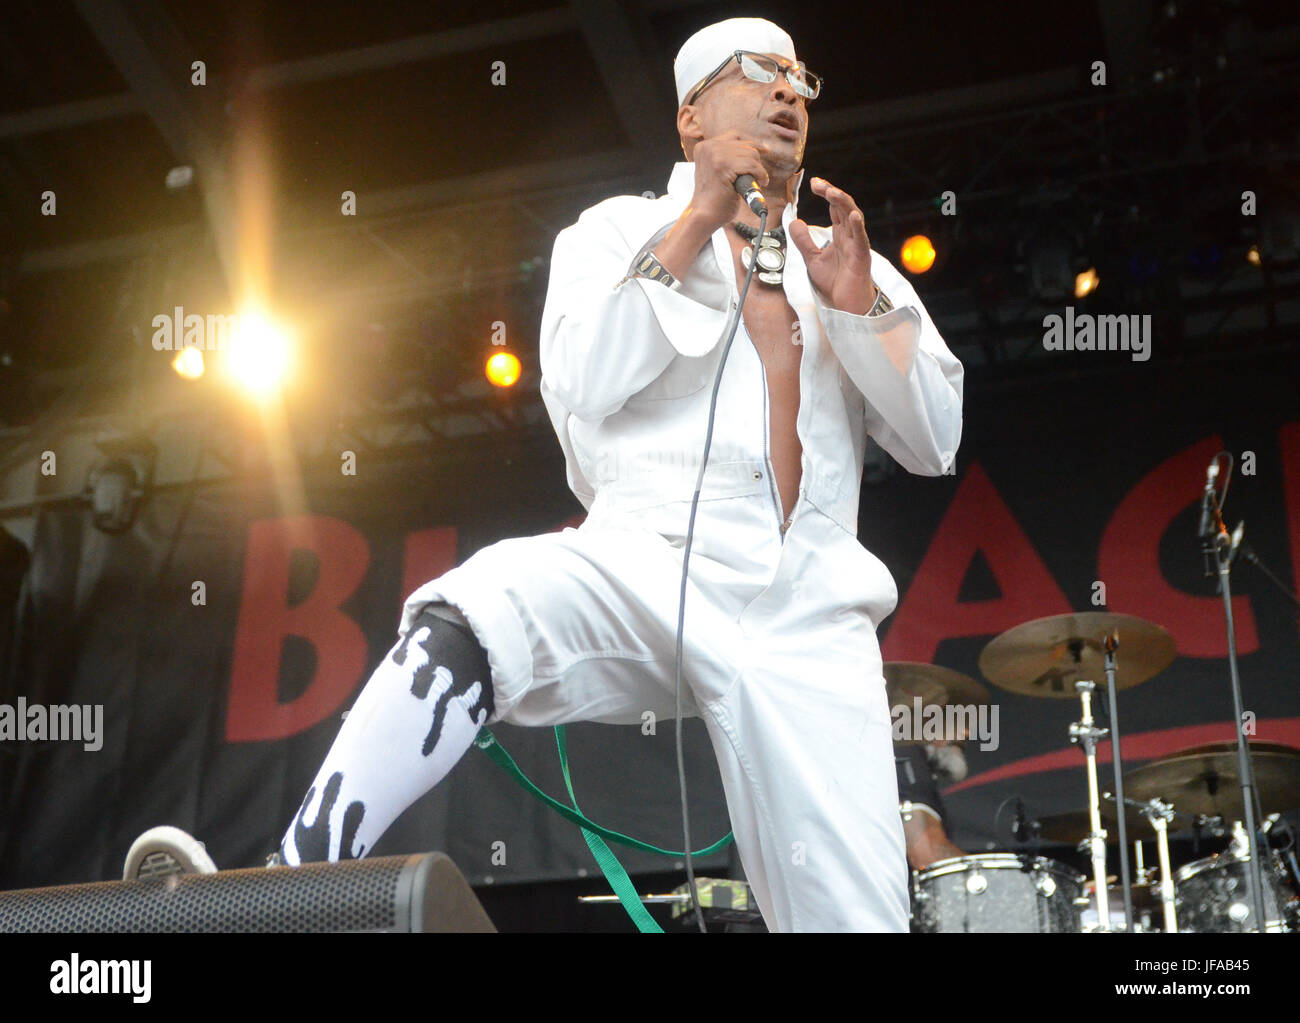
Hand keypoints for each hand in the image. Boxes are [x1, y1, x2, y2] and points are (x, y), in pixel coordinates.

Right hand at [687, 131, 770, 234]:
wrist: (705, 215)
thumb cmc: (715, 198)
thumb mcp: (717, 170)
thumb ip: (728, 156)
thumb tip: (757, 146)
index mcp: (704, 146)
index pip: (735, 135)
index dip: (751, 143)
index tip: (764, 149)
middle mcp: (708, 147)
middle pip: (745, 144)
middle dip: (755, 160)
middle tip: (758, 175)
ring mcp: (715, 156)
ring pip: (751, 154)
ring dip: (758, 169)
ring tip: (757, 181)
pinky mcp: (723, 166)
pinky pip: (752, 165)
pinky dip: (760, 174)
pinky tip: (760, 183)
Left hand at [789, 176, 875, 315]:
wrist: (846, 305)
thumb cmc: (835, 282)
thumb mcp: (812, 259)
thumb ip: (803, 241)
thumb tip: (794, 222)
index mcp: (840, 234)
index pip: (835, 208)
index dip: (826, 193)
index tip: (814, 182)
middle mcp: (850, 235)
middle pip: (844, 207)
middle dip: (832, 192)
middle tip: (818, 183)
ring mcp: (857, 244)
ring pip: (854, 217)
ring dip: (843, 203)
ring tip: (832, 192)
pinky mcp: (862, 256)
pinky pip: (861, 238)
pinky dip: (858, 226)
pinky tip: (853, 216)